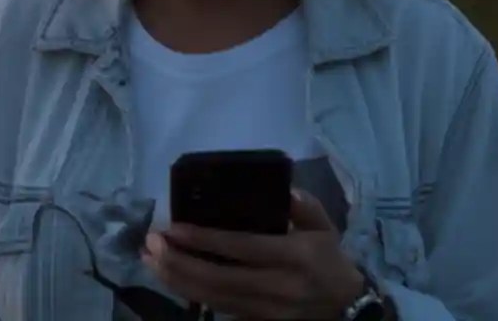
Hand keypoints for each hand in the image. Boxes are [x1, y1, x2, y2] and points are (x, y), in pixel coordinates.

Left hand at [140, 189, 365, 319]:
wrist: (348, 308)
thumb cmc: (329, 259)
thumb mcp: (325, 226)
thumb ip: (304, 205)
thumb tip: (283, 189)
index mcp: (294, 256)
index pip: (242, 248)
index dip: (205, 240)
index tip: (173, 228)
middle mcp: (278, 286)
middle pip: (219, 278)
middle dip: (179, 262)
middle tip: (150, 244)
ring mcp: (267, 309)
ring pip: (214, 298)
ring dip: (177, 280)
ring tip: (150, 261)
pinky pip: (220, 310)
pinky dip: (191, 295)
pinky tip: (170, 279)